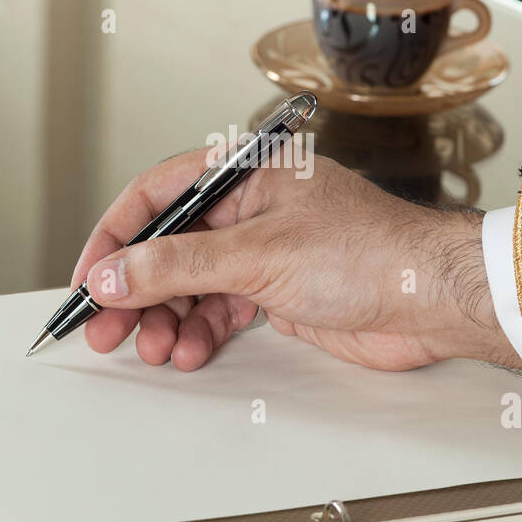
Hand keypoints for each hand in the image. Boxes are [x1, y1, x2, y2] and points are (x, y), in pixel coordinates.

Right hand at [70, 149, 521, 371]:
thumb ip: (178, 265)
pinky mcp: (280, 290)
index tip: (89, 277)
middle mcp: (251, 205)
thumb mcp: (257, 254)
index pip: (158, 194)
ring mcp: (265, 249)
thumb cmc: (369, 252)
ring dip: (167, 318)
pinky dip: (200, 331)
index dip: (117, 236)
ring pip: (193, 283)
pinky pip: (221, 309)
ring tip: (155, 349)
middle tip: (105, 330)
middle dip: (137, 290)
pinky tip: (189, 351)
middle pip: (170, 245)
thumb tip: (115, 274)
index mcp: (246, 170)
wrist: (432, 299)